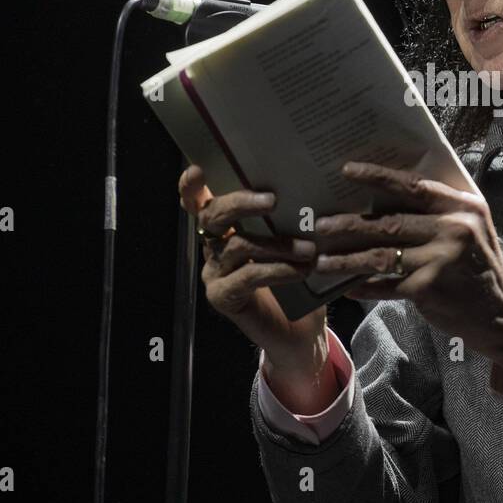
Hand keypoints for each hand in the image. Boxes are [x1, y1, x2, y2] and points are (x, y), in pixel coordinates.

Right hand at [177, 165, 326, 376]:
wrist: (301, 333)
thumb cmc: (301, 278)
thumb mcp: (298, 241)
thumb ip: (292, 216)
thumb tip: (310, 182)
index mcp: (225, 227)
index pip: (199, 202)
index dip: (192, 187)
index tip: (198, 169)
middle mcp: (213, 246)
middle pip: (213, 215)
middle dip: (240, 203)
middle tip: (272, 199)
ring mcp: (214, 273)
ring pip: (237, 245)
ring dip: (277, 244)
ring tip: (309, 248)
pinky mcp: (222, 297)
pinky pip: (247, 276)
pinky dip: (278, 270)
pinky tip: (301, 270)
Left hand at [312, 160, 502, 373]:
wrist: (501, 311)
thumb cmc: (476, 264)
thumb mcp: (470, 227)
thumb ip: (439, 210)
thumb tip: (385, 194)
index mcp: (462, 205)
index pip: (414, 185)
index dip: (377, 177)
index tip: (346, 171)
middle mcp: (454, 228)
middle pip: (390, 222)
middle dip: (350, 224)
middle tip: (321, 225)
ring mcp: (441, 259)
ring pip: (381, 255)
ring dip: (347, 259)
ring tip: (321, 261)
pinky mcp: (429, 289)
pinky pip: (386, 285)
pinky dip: (363, 287)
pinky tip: (346, 288)